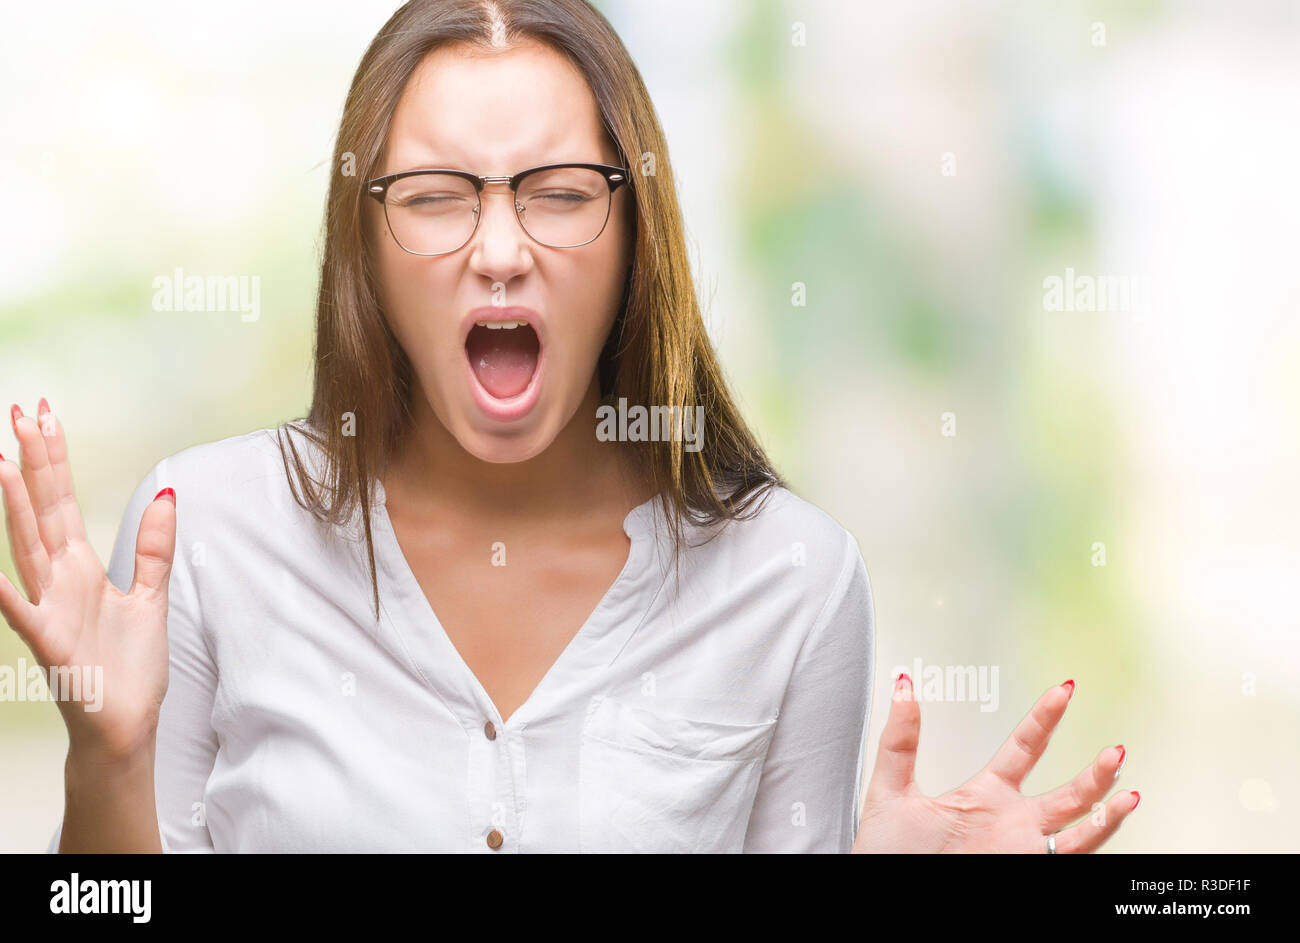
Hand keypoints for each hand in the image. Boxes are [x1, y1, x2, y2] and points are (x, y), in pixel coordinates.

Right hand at [0, 399, 175, 759]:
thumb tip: (168, 495)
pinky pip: (25, 615)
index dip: (54, 459)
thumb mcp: (152, 596)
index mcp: (80, 569)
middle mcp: (59, 582)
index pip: (62, 502)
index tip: (45, 415)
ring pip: (28, 550)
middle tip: (19, 412)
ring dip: (14, 509)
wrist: (124, 725)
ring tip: (0, 464)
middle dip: (32, 464)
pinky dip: (5, 594)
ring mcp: (51, 611)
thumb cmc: (129, 666)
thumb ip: (154, 547)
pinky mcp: (53, 646)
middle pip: (43, 511)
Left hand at [852, 674, 1137, 852]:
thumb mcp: (890, 789)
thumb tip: (903, 687)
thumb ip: (899, 741)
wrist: (888, 892)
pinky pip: (1072, 854)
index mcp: (984, 795)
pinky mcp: (1026, 867)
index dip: (1045, 718)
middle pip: (1066, 792)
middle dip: (1095, 771)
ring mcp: (1022, 848)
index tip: (1065, 689)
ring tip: (1123, 779)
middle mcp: (1011, 821)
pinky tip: (1116, 812)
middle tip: (1116, 749)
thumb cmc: (887, 852)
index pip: (1024, 748)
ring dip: (1103, 803)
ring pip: (1078, 825)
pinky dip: (1100, 832)